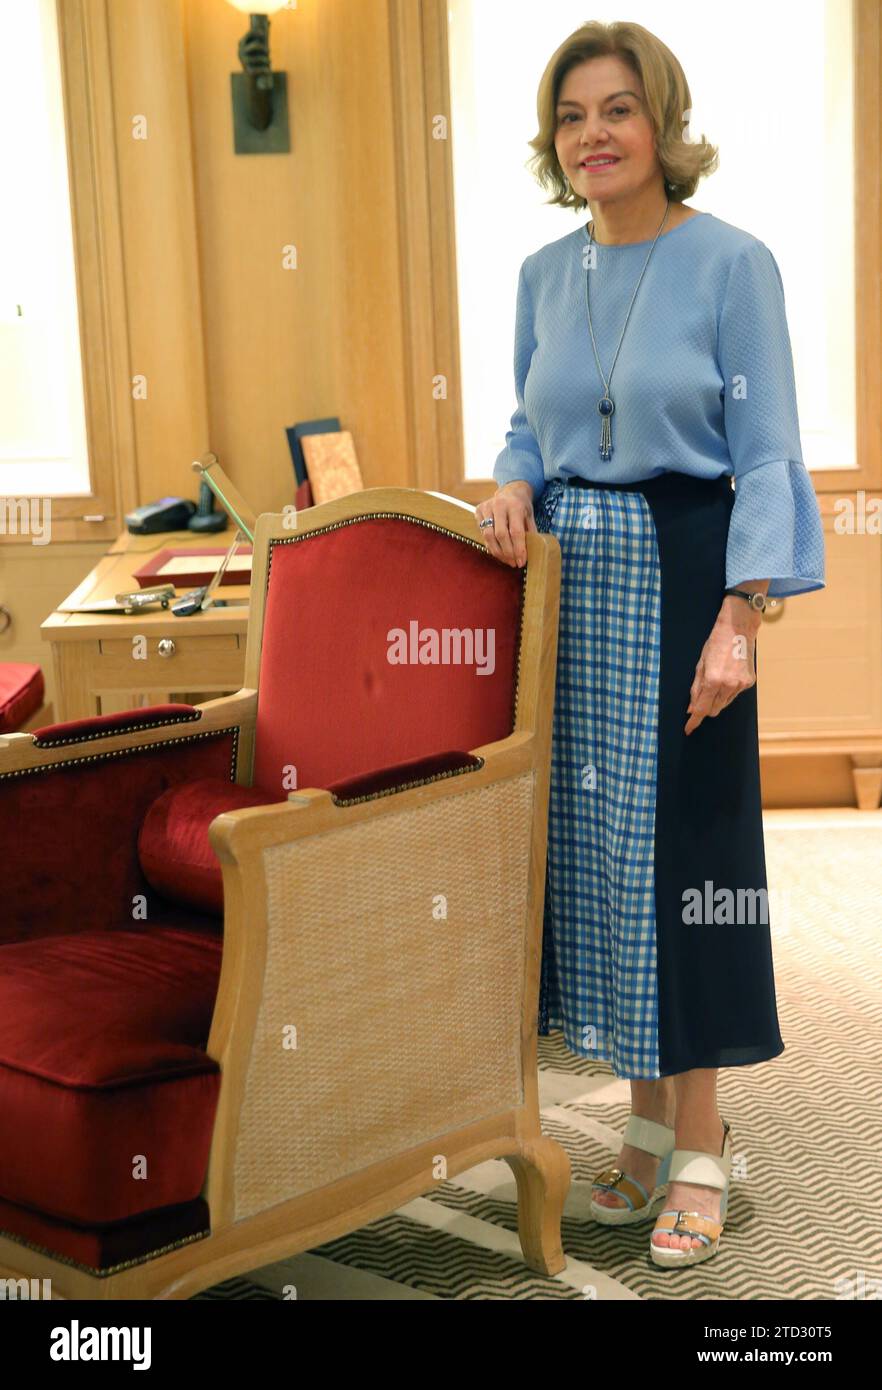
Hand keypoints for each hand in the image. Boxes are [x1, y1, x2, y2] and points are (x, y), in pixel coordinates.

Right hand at [475, 481, 536, 566]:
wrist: (510, 491)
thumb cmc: (521, 506)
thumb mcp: (530, 516)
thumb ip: (530, 533)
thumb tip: (531, 553)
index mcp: (515, 505)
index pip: (516, 531)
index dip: (518, 549)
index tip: (521, 561)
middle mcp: (499, 505)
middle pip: (501, 535)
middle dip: (507, 552)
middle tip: (513, 563)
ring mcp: (487, 507)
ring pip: (488, 536)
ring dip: (497, 551)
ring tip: (506, 560)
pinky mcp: (478, 511)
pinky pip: (482, 533)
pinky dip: (490, 545)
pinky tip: (498, 552)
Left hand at [685, 599, 760, 734]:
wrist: (739, 628)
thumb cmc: (716, 643)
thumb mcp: (700, 664)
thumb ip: (696, 688)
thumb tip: (692, 708)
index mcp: (713, 680)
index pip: (702, 708)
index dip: (694, 721)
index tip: (689, 729)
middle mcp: (728, 685)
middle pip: (714, 710)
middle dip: (705, 707)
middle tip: (702, 695)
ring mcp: (741, 684)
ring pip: (724, 704)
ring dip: (717, 699)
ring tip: (717, 679)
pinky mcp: (749, 682)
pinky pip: (734, 695)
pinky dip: (728, 691)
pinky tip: (728, 675)